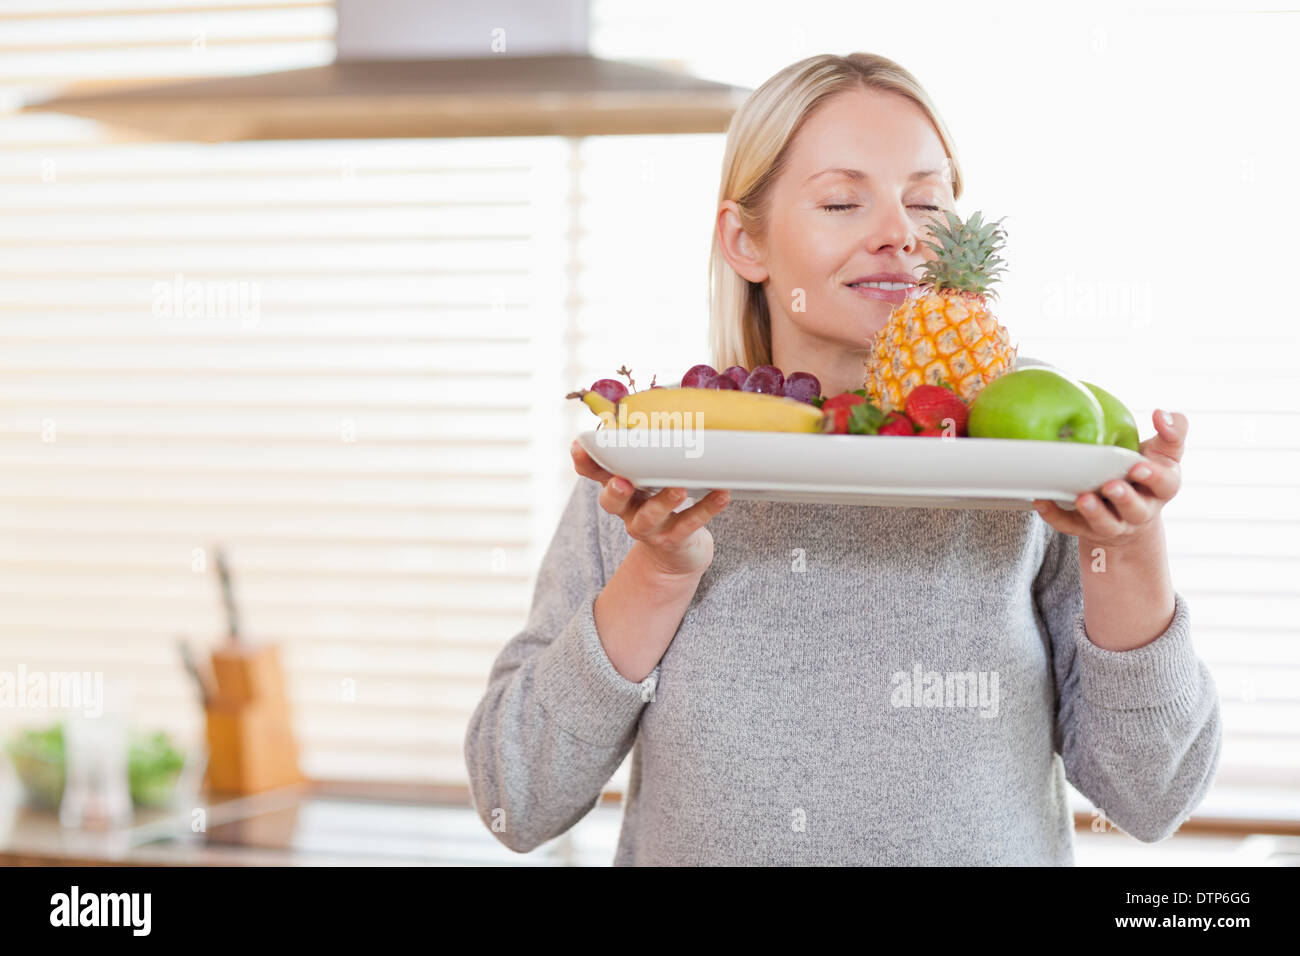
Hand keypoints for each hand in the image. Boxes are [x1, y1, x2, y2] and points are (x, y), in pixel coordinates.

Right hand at [570, 440, 730, 577]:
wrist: (677, 552)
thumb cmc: (663, 500)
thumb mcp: (651, 477)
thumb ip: (650, 452)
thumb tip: (668, 402)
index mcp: (619, 488)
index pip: (594, 474)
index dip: (585, 461)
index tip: (579, 443)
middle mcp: (627, 510)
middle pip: (612, 503)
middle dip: (616, 492)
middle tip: (622, 480)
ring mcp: (648, 528)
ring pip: (650, 517)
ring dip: (664, 501)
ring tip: (679, 488)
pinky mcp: (672, 540)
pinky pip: (689, 525)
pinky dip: (706, 509)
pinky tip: (722, 494)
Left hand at [1032, 409, 1185, 549]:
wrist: (1127, 510)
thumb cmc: (1144, 470)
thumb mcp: (1163, 452)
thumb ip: (1172, 431)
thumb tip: (1161, 413)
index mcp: (1161, 489)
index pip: (1165, 484)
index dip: (1153, 477)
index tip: (1139, 467)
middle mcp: (1139, 510)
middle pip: (1135, 509)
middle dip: (1123, 498)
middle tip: (1111, 486)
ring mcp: (1114, 523)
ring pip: (1105, 523)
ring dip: (1094, 512)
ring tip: (1082, 498)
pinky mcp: (1087, 529)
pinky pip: (1070, 526)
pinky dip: (1055, 516)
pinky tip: (1042, 501)